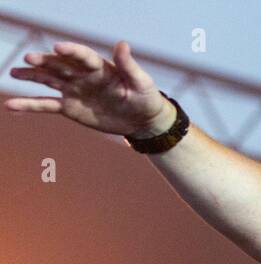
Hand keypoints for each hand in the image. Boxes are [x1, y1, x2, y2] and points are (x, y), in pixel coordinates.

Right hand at [5, 40, 172, 136]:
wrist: (142, 120)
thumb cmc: (145, 97)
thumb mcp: (141, 82)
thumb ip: (129, 65)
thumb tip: (123, 44)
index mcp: (98, 67)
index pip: (81, 56)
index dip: (71, 51)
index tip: (58, 47)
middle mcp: (81, 75)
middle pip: (59, 65)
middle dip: (44, 62)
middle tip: (29, 59)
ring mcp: (73, 90)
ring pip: (48, 81)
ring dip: (31, 77)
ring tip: (13, 73)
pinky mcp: (69, 107)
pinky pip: (46, 104)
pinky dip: (29, 105)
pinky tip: (12, 106)